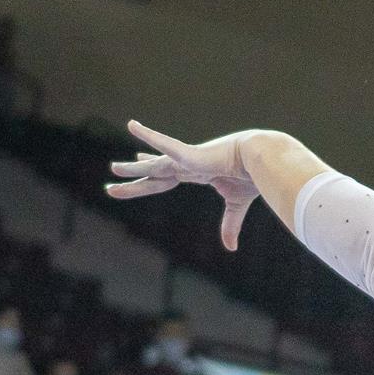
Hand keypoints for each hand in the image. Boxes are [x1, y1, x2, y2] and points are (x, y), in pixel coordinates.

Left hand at [107, 120, 267, 250]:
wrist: (261, 159)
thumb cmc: (250, 175)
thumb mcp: (236, 204)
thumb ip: (229, 225)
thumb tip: (231, 248)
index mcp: (195, 173)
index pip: (165, 177)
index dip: (150, 176)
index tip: (137, 162)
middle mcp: (186, 165)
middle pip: (153, 174)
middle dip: (133, 177)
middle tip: (112, 173)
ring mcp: (186, 159)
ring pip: (153, 164)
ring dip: (133, 168)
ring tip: (113, 169)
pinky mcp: (189, 154)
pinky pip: (165, 145)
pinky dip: (149, 136)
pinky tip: (132, 126)